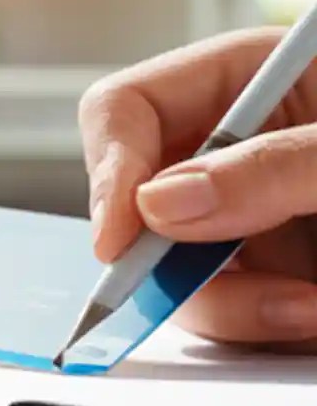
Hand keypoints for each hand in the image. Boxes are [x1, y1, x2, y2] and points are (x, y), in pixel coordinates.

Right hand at [80, 26, 316, 351]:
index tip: (118, 237)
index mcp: (242, 81)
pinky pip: (221, 311)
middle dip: (168, 257)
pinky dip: (258, 324)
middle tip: (202, 287)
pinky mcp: (267, 274)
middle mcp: (228, 150)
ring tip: (308, 308)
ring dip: (231, 304)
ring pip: (170, 273)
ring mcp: (243, 216)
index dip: (109, 171)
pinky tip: (309, 316)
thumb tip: (160, 205)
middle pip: (135, 205)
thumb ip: (268, 166)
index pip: (125, 111)